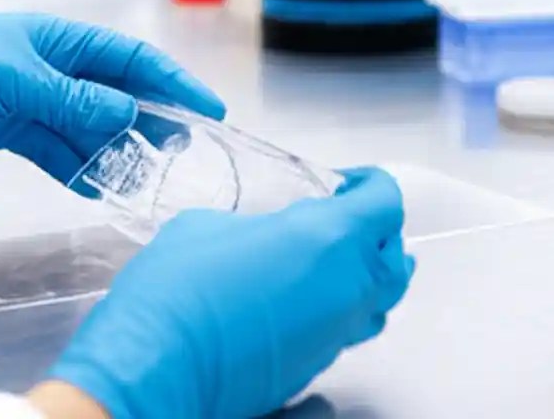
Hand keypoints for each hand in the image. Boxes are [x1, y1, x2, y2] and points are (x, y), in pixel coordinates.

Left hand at [0, 14, 223, 181]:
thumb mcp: (8, 80)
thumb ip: (71, 100)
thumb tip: (127, 114)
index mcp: (53, 39)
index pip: (127, 60)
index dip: (171, 82)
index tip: (209, 108)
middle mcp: (49, 67)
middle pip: (115, 94)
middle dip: (151, 120)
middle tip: (182, 150)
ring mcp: (29, 100)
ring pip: (89, 128)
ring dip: (116, 151)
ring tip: (146, 177)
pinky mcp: (7, 131)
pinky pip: (56, 151)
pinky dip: (79, 168)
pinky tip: (100, 186)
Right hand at [49, 167, 415, 418]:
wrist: (156, 363)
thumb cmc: (177, 288)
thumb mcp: (209, 225)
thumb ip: (255, 226)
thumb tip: (259, 237)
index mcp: (330, 238)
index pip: (385, 202)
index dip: (371, 185)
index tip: (347, 183)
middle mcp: (347, 288)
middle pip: (397, 261)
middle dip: (380, 236)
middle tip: (351, 223)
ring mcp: (334, 335)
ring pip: (379, 306)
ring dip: (367, 280)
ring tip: (342, 267)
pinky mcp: (314, 370)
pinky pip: (345, 336)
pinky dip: (337, 315)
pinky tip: (305, 306)